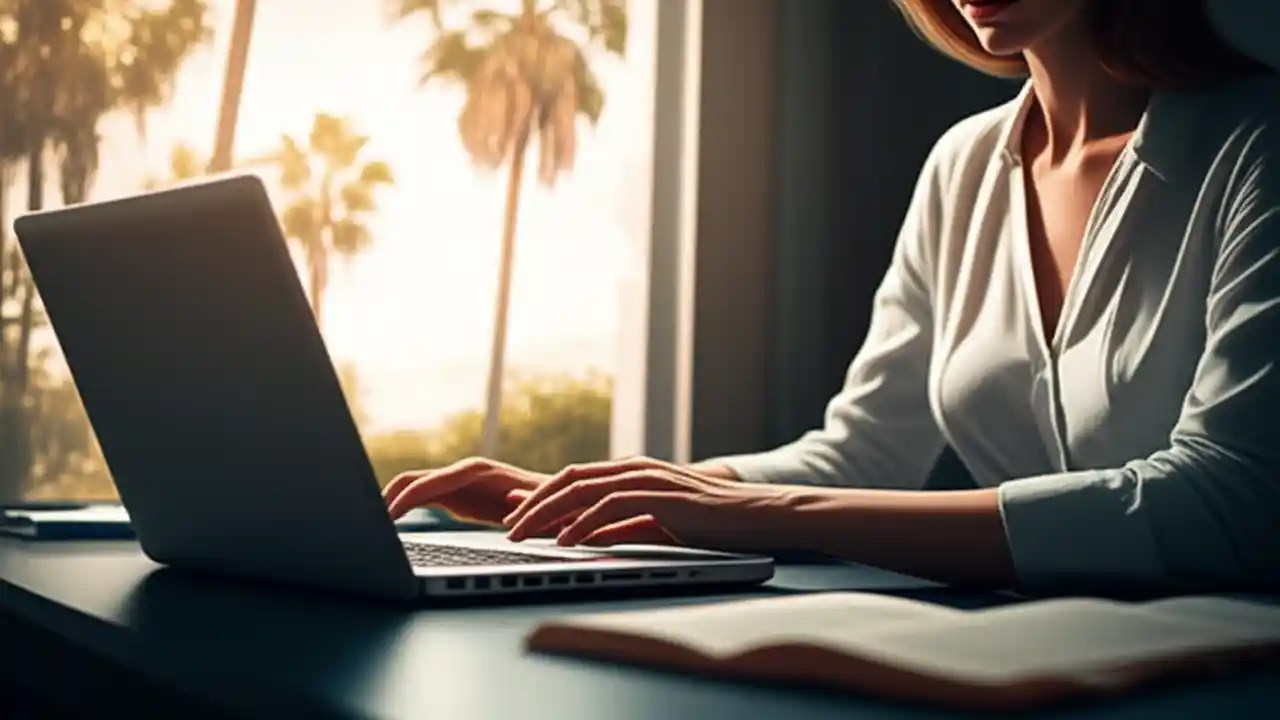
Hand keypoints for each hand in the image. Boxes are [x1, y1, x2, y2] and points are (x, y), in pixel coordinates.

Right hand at [382, 458, 548, 524]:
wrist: (555, 503)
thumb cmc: (550, 506)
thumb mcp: (541, 508)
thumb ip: (527, 504)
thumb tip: (511, 500)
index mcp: (477, 473)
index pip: (430, 482)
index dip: (404, 499)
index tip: (382, 517)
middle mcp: (463, 472)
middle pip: (412, 480)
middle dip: (386, 498)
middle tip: (361, 523)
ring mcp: (457, 482)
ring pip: (412, 486)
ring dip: (389, 502)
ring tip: (367, 526)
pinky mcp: (456, 494)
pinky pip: (421, 497)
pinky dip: (402, 507)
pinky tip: (388, 525)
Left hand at [502, 457, 796, 550]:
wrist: (761, 515)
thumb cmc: (714, 523)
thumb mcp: (657, 524)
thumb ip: (621, 526)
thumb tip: (582, 538)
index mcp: (633, 473)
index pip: (575, 478)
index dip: (540, 494)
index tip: (512, 511)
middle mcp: (635, 469)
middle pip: (569, 479)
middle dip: (533, 503)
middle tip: (506, 526)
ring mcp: (648, 479)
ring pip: (583, 489)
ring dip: (548, 512)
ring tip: (523, 534)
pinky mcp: (662, 497)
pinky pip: (611, 506)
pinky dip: (583, 522)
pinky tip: (565, 540)